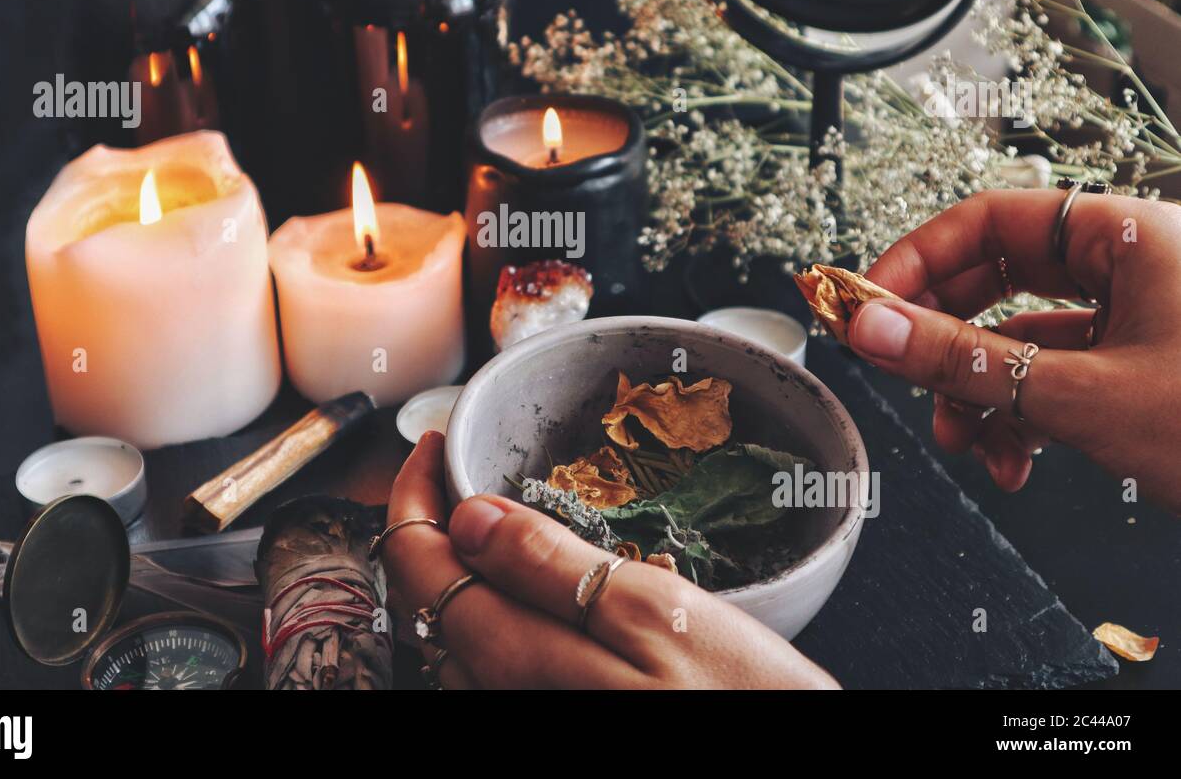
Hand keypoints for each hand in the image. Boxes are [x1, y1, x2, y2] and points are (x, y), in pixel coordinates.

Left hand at [380, 431, 838, 688]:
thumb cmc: (740, 697)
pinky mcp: (544, 716)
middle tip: (454, 470)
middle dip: (426, 524)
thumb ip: (550, 567)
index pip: (414, 560)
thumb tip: (467, 515)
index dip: (412, 491)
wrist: (780, 759)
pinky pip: (487, 666)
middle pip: (423, 597)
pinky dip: (489, 613)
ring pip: (452, 632)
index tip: (434, 445)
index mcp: (513, 656)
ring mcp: (516, 712)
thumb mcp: (655, 613)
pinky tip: (524, 590)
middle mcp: (495, 696)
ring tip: (485, 518)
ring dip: (454, 569)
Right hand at [848, 188, 1180, 510]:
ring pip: (1025, 336)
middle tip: (897, 372)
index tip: (865, 306)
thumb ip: (965, 360)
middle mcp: (1133, 264)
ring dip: (982, 392)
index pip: (989, 219)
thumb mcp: (1083, 397)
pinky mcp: (1145, 366)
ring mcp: (1141, 317)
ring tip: (965, 442)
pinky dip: (1025, 417)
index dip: (915, 260)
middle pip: (999, 277)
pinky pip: (1059, 375)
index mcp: (1127, 235)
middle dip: (945, 339)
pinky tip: (1015, 463)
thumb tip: (873, 330)